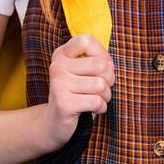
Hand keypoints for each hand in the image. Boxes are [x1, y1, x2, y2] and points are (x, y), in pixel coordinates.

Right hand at [44, 32, 114, 148]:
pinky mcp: (64, 103)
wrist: (55, 122)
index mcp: (61, 54)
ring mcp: (58, 84)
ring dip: (106, 96)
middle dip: (109, 79)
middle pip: (100, 65)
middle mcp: (57, 66)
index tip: (99, 68)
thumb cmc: (76, 94)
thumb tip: (109, 64)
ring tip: (97, 99)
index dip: (101, 54)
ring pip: (100, 85)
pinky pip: (96, 101)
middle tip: (102, 89)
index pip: (86, 40)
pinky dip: (101, 108)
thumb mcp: (82, 72)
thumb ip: (95, 60)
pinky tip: (94, 109)